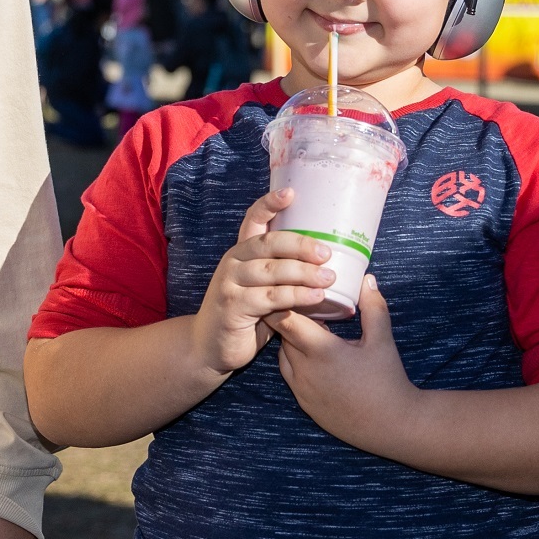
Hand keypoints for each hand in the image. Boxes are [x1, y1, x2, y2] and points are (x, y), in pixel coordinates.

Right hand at [189, 190, 333, 378]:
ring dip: (303, 273)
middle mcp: (233, 261)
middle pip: (268, 244)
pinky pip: (270, 298)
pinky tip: (315, 298)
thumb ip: (283, 272)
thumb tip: (328, 262)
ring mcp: (230, 283)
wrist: (209, 346)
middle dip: (300, 245)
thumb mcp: (261, 287)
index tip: (291, 193)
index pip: (254, 219)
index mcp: (241, 251)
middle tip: (326, 252)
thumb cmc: (245, 314)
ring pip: (272, 271)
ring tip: (328, 278)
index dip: (270, 204)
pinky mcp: (233, 306)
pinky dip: (296, 296)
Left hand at [271, 275, 417, 454]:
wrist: (393, 426)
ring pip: (283, 356)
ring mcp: (301, 390)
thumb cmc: (388, 381)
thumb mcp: (382, 340)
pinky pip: (290, 375)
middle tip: (304, 304)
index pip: (284, 320)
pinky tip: (315, 356)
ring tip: (312, 330)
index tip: (292, 290)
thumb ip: (373, 307)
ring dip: (292, 341)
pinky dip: (295, 362)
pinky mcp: (305, 404)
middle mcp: (303, 371)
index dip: (284, 303)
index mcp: (320, 351)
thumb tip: (367, 279)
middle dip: (290, 319)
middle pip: (282, 336)